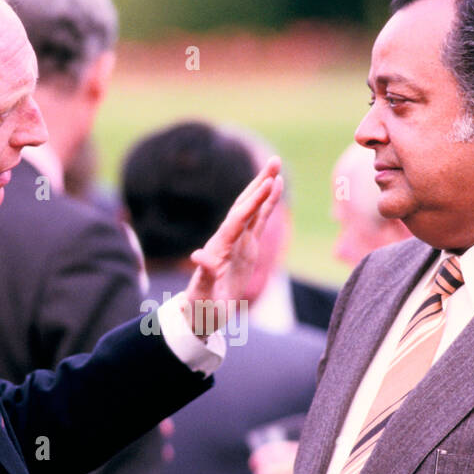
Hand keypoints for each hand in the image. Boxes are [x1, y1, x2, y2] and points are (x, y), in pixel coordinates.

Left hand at [183, 157, 282, 335]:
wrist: (201, 313)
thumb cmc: (201, 307)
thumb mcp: (201, 296)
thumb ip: (203, 276)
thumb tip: (197, 255)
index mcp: (219, 248)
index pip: (237, 221)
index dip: (253, 203)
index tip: (267, 185)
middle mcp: (227, 239)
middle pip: (244, 205)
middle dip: (259, 183)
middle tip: (275, 161)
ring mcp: (237, 241)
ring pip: (252, 208)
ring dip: (264, 187)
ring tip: (276, 165)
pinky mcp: (247, 247)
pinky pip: (259, 221)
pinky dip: (267, 205)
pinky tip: (276, 189)